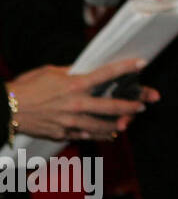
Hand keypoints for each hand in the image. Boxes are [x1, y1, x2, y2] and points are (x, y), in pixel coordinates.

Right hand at [5, 57, 159, 141]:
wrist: (7, 108)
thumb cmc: (27, 87)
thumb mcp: (50, 72)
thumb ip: (72, 72)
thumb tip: (87, 70)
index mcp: (74, 84)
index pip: (106, 74)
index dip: (126, 68)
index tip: (141, 64)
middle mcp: (76, 103)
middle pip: (112, 106)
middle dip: (131, 106)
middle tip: (143, 105)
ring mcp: (71, 121)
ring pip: (103, 126)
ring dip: (118, 124)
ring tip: (128, 122)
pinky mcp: (63, 133)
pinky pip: (86, 135)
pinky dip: (98, 134)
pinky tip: (108, 134)